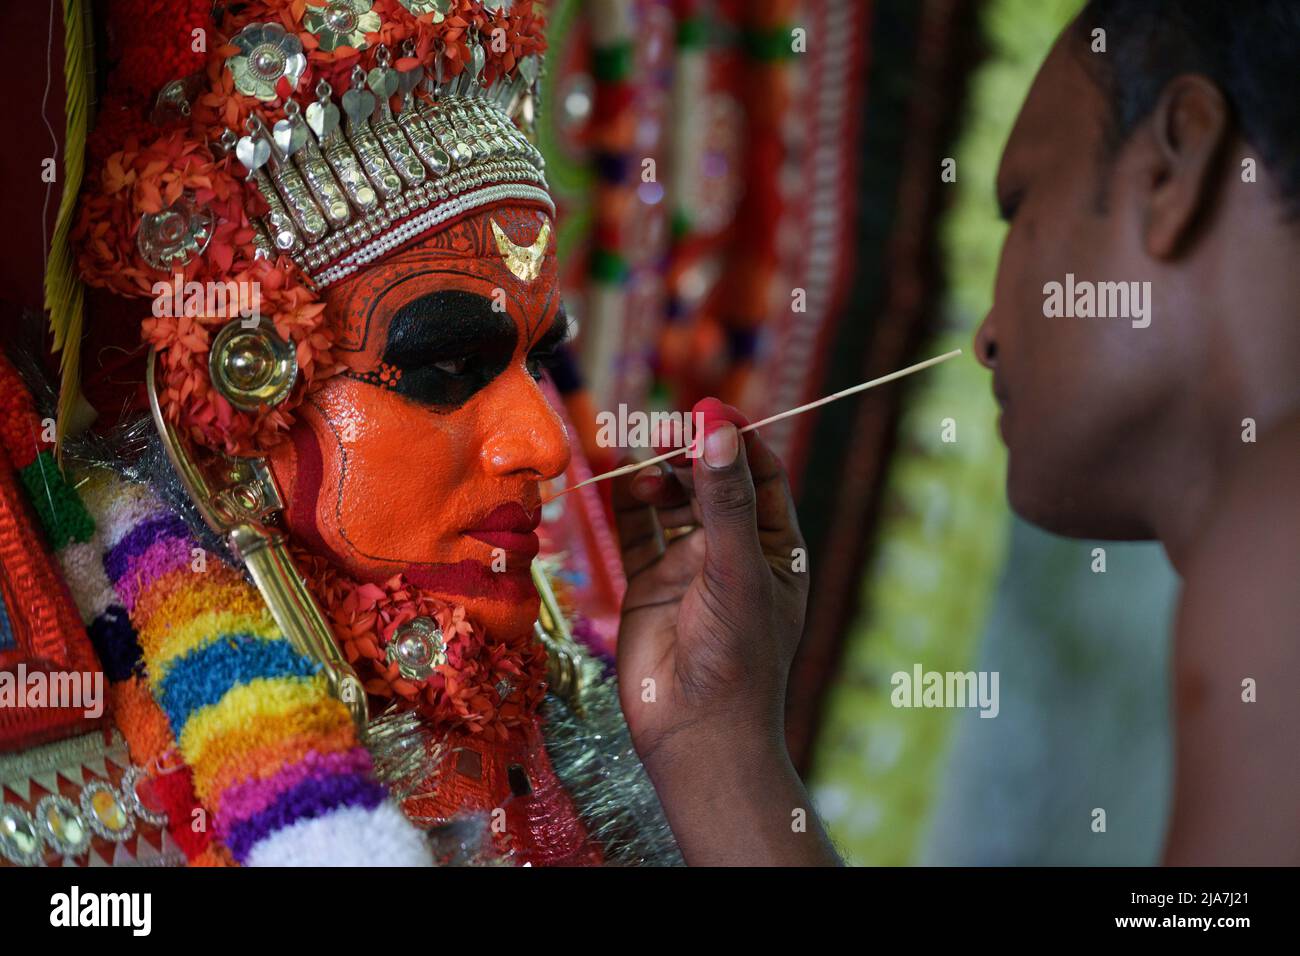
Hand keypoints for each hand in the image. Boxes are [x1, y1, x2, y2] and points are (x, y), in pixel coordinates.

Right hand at [611, 398, 837, 864]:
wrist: (697, 735)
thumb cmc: (738, 657)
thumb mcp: (738, 569)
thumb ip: (724, 500)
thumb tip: (715, 427)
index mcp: (774, 545)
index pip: (757, 472)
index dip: (733, 436)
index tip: (707, 408)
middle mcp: (731, 550)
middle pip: (709, 480)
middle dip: (687, 452)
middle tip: (662, 431)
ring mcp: (688, 566)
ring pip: (669, 502)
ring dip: (655, 476)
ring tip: (640, 464)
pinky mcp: (647, 585)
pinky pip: (632, 532)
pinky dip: (622, 504)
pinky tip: (613, 480)